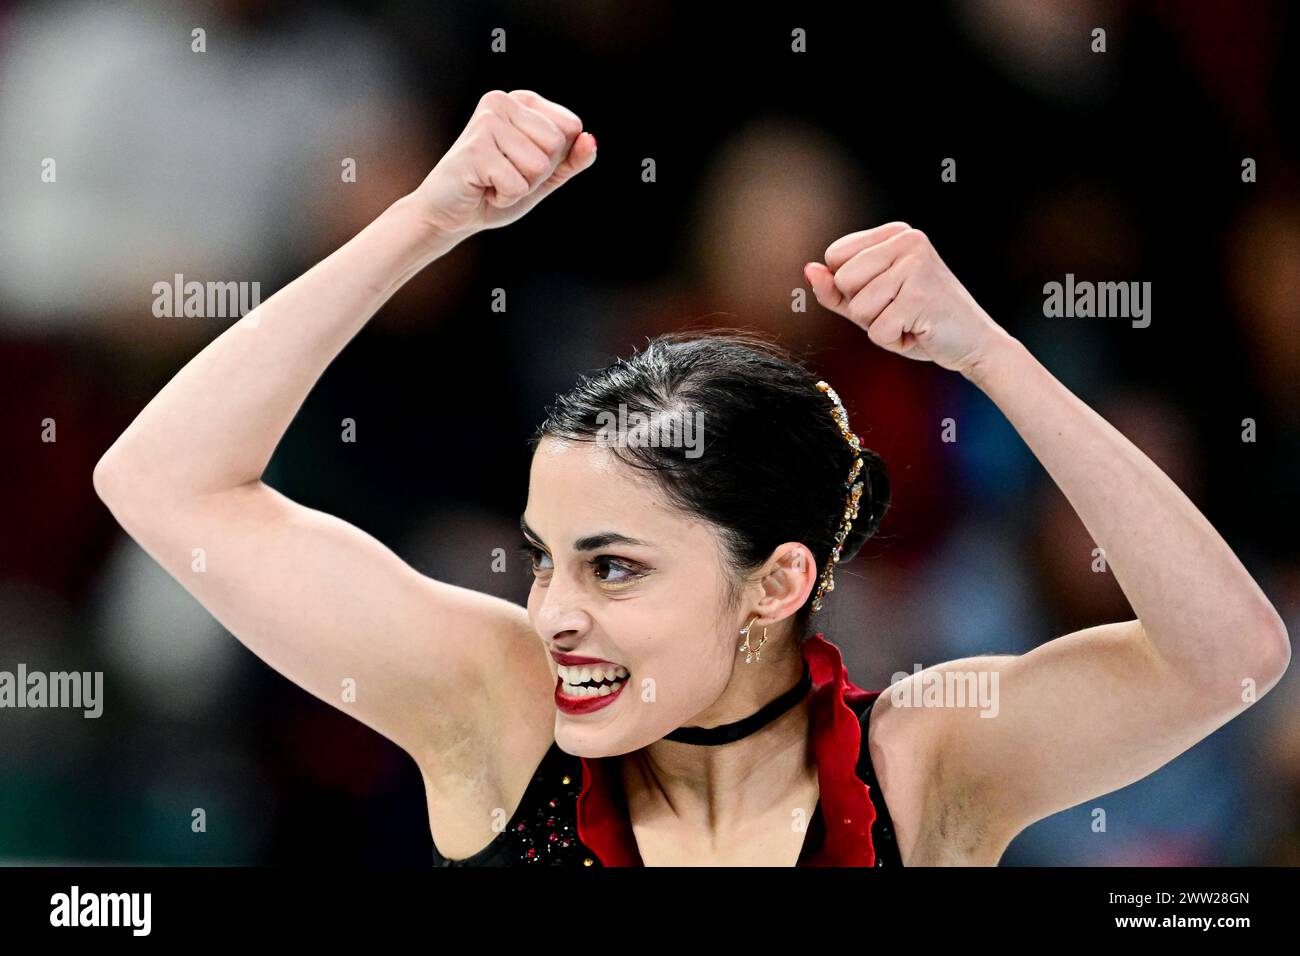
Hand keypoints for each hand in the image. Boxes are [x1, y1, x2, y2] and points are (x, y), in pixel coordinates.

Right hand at [409, 90, 595, 238]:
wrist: (449, 214)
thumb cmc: (495, 189)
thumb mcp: (544, 176)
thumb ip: (572, 159)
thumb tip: (590, 139)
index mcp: (522, 100)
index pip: (571, 127)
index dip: (555, 158)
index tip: (523, 163)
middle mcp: (502, 101)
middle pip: (556, 145)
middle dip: (537, 174)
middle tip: (506, 174)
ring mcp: (486, 122)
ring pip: (539, 166)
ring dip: (520, 186)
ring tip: (494, 180)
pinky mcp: (475, 148)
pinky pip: (518, 184)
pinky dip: (504, 198)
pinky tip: (483, 188)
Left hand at [804, 223, 1012, 374]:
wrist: (973, 343)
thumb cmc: (919, 321)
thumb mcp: (871, 303)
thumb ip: (835, 289)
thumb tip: (808, 270)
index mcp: (895, 233)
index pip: (834, 257)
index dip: (850, 287)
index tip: (886, 293)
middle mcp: (907, 240)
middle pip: (842, 280)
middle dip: (862, 308)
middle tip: (899, 310)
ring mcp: (915, 265)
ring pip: (858, 307)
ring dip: (879, 327)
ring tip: (909, 320)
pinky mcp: (919, 295)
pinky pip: (877, 331)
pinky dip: (893, 341)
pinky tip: (918, 331)